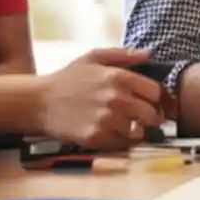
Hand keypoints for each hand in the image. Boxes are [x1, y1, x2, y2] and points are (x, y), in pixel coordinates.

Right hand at [38, 49, 163, 150]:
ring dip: (139, 131)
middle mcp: (116, 99)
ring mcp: (107, 120)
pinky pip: (123, 145)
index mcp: (119, 77)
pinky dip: (123, 142)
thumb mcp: (94, 57)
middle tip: (147, 119)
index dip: (159, 99)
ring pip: (140, 132)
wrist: (40, 102)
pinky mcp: (97, 138)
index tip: (156, 103)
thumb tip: (148, 54)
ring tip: (131, 127)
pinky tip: (116, 134)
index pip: (156, 92)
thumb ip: (123, 55)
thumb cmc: (69, 78)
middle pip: (152, 115)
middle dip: (152, 118)